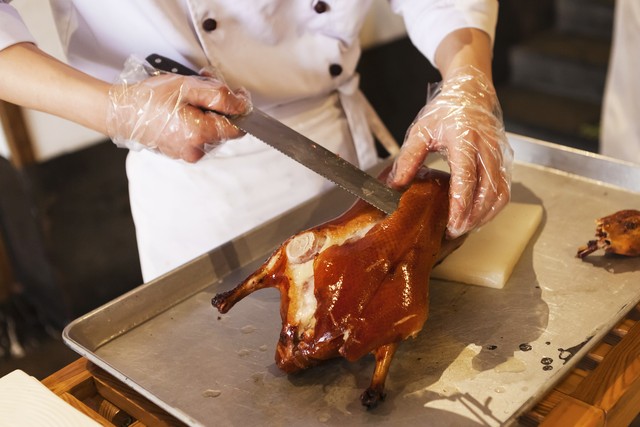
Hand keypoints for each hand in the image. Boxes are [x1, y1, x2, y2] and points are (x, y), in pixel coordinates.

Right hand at [107, 66, 250, 162]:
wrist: (120, 112)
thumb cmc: (149, 98)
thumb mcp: (188, 87)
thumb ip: (220, 96)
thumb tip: (242, 104)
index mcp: (201, 135)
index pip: (239, 128)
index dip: (241, 108)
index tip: (237, 93)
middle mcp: (196, 150)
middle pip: (225, 127)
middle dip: (221, 104)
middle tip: (208, 82)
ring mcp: (187, 153)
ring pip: (212, 130)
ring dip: (209, 110)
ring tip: (192, 91)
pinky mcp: (180, 151)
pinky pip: (198, 135)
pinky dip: (197, 119)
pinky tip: (185, 106)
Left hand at [388, 66, 512, 237]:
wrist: (471, 93)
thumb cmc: (446, 111)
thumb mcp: (421, 131)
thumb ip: (408, 158)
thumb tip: (394, 185)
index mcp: (465, 139)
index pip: (466, 178)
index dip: (460, 204)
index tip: (452, 223)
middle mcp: (486, 148)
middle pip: (487, 191)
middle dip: (473, 216)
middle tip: (455, 232)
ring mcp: (499, 155)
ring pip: (500, 193)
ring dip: (485, 215)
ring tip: (465, 228)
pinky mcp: (504, 160)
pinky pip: (504, 189)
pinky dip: (493, 207)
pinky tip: (478, 216)